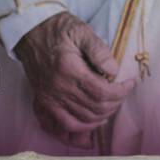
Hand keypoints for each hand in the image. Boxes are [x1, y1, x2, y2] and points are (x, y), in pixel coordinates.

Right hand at [15, 11, 135, 149]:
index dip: (121, 91)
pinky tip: (93, 125)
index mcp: (69, 70)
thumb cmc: (58, 29)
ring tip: (112, 104)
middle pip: (95, 108)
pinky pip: (63, 126)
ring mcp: (50, 98)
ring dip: (102, 117)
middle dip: (115, 103)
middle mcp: (58, 88)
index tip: (130, 83)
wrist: (30, 32)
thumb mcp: (81, 30)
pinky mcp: (44, 102)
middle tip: (122, 91)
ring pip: (82, 120)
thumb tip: (114, 71)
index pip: (102, 92)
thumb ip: (99, 50)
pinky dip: (80, 130)